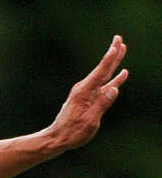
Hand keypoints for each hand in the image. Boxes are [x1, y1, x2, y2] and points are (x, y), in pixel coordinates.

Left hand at [48, 36, 127, 151]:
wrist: (56, 138)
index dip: (110, 59)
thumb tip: (114, 88)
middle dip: (112, 54)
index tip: (116, 46)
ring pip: (103, 76)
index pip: (101, 72)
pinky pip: (101, 86)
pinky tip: (119, 77)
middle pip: (102, 69)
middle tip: (119, 39)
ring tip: (121, 51)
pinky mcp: (85, 99)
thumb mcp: (90, 121)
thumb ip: (102, 104)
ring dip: (113, 64)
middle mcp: (84, 89)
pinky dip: (111, 80)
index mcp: (85, 93)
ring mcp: (84, 93)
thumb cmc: (72, 132)